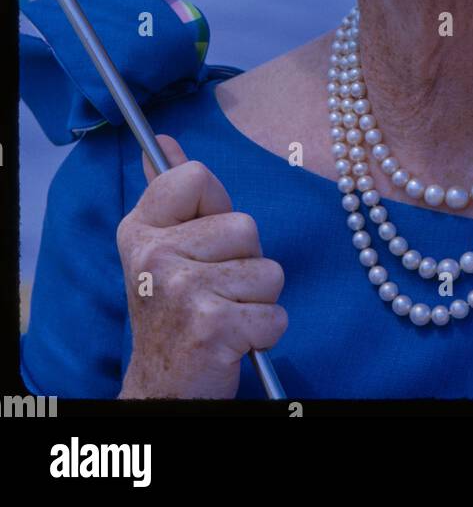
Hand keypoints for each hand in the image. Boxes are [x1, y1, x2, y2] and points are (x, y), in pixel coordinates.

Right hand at [116, 134, 287, 398]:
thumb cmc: (176, 312)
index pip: (197, 175)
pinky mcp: (212, 325)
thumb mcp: (164, 247)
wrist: (165, 388)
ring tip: (224, 314)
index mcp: (141, 228)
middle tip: (214, 290)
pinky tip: (233, 341)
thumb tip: (166, 140)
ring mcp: (182, 289)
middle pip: (246, 225)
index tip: (202, 239)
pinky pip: (275, 312)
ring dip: (257, 299)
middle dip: (246, 261)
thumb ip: (171, 192)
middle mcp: (155, 254)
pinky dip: (265, 332)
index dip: (215, 207)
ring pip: (268, 270)